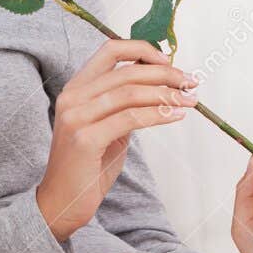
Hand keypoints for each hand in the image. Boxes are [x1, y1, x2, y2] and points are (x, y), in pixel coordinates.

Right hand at [36, 40, 197, 240]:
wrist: (62, 202)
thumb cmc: (88, 166)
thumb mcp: (106, 126)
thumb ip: (123, 103)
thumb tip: (158, 82)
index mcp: (76, 88)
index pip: (110, 50)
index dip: (142, 49)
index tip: (169, 60)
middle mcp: (72, 97)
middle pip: (127, 71)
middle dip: (165, 74)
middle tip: (190, 82)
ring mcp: (76, 117)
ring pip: (130, 93)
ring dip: (166, 94)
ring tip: (189, 100)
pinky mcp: (85, 139)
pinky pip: (130, 118)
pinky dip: (158, 114)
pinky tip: (175, 116)